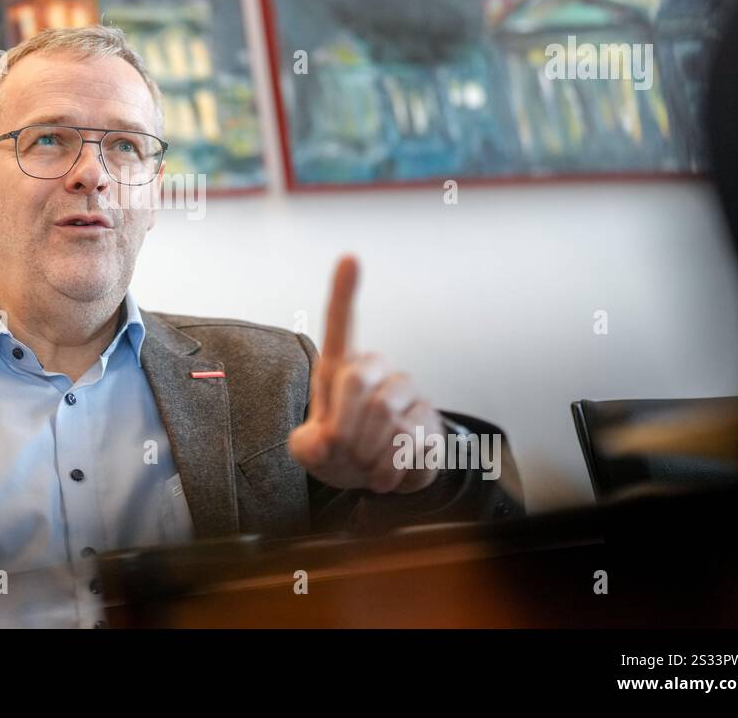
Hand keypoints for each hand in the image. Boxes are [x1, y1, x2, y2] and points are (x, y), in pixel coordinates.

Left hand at [288, 254, 444, 493]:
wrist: (372, 479)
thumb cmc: (336, 451)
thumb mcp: (309, 450)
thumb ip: (305, 445)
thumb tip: (322, 442)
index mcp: (341, 367)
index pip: (341, 324)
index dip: (344, 292)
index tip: (350, 258)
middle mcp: (378, 371)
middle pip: (357, 380)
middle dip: (342, 425)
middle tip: (341, 451)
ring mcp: (408, 393)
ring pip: (385, 415)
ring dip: (365, 453)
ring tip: (362, 463)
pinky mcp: (431, 422)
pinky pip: (409, 442)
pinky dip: (388, 469)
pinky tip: (384, 474)